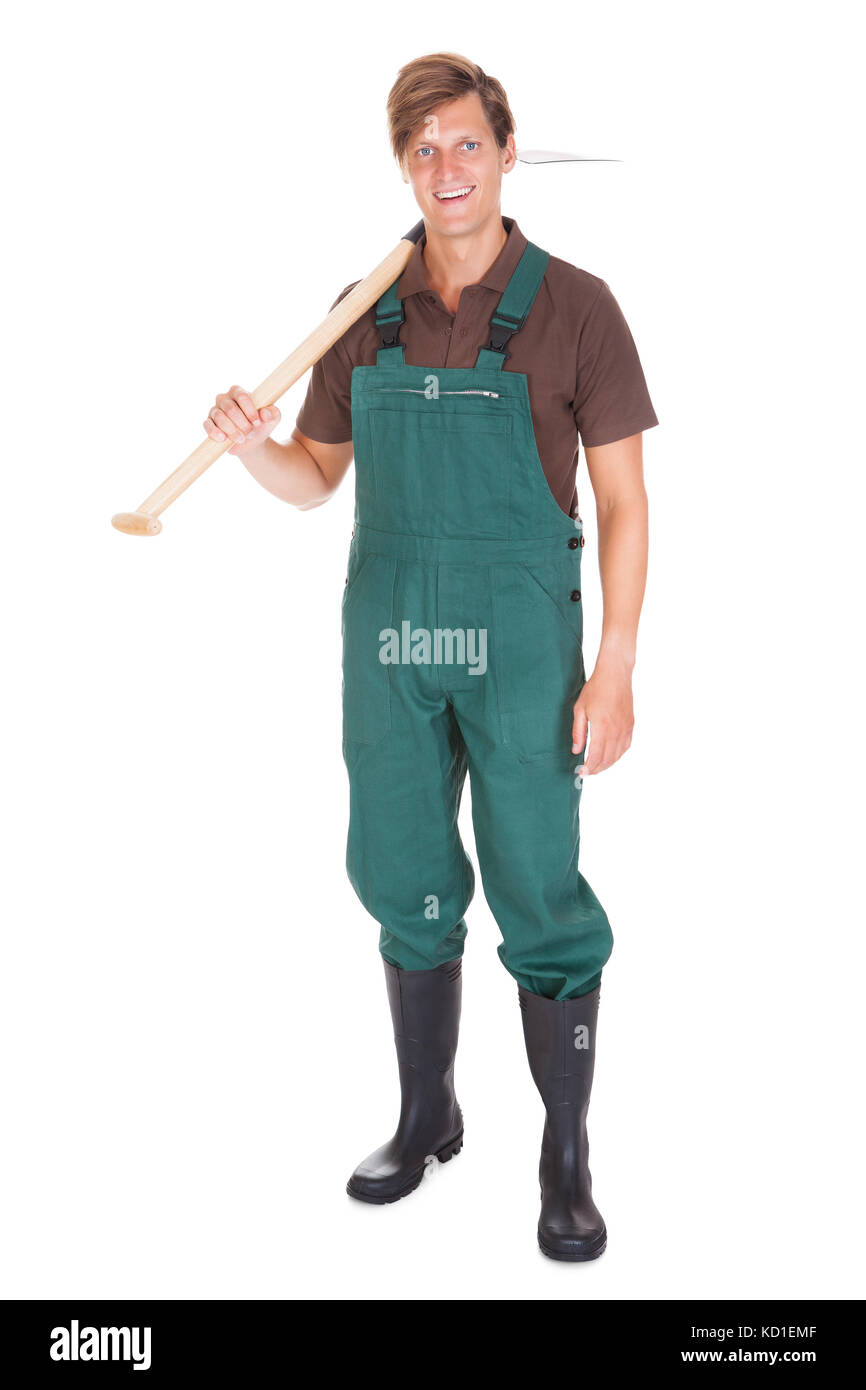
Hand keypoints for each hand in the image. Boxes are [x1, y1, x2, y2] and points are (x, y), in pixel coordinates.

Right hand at [203, 385, 280, 454]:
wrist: (251, 441)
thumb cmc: (261, 424)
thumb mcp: (273, 419)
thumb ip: (273, 413)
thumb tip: (265, 414)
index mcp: (239, 392)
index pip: (241, 396)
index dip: (249, 410)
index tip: (257, 422)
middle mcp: (224, 399)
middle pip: (230, 408)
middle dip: (242, 423)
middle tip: (250, 433)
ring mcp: (215, 411)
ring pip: (219, 417)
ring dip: (232, 430)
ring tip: (242, 439)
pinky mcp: (209, 423)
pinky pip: (208, 425)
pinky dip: (215, 432)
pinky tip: (223, 439)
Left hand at [571, 657, 633, 774]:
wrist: (615, 675)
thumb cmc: (595, 689)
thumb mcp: (580, 709)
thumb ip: (578, 732)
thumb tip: (576, 750)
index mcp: (602, 727)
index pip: (596, 756)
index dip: (588, 768)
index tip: (581, 773)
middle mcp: (616, 731)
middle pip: (607, 759)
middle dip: (596, 769)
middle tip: (587, 772)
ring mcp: (625, 728)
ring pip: (618, 755)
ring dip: (607, 764)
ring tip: (596, 767)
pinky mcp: (630, 725)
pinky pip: (625, 746)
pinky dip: (617, 755)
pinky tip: (610, 756)